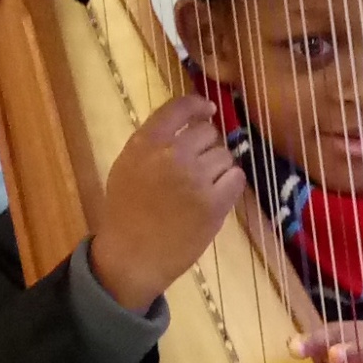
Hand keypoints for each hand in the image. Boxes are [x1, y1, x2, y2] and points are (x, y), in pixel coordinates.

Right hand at [89, 98, 246, 312]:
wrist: (132, 258)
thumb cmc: (126, 213)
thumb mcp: (128, 166)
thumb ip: (153, 142)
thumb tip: (190, 121)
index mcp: (146, 143)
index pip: (179, 107)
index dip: (199, 105)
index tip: (209, 109)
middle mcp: (172, 155)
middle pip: (208, 132)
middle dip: (207, 146)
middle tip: (198, 167)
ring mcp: (196, 179)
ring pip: (225, 156)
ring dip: (219, 167)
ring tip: (203, 187)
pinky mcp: (214, 203)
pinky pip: (236, 178)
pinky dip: (230, 184)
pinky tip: (217, 196)